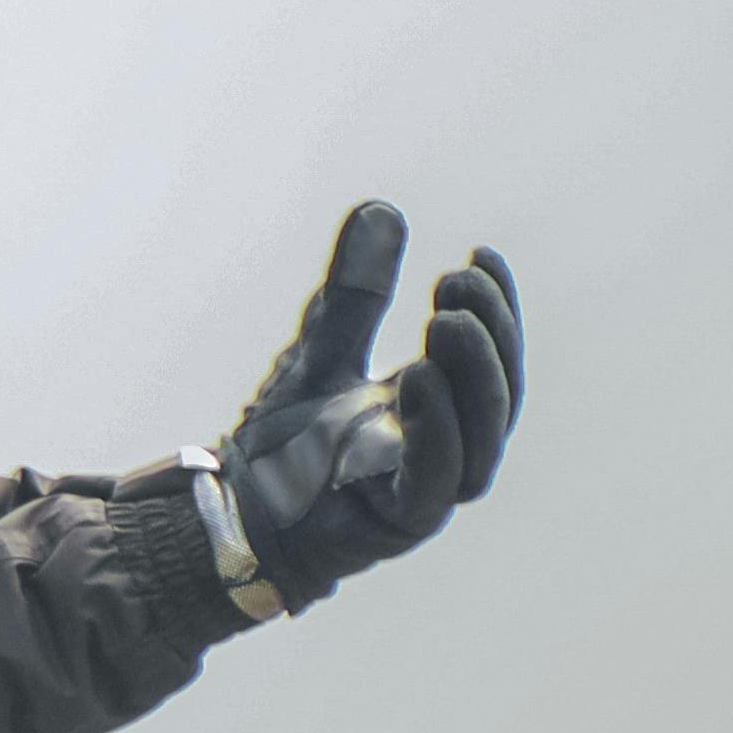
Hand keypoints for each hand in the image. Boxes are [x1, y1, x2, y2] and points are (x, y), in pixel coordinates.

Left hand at [206, 202, 521, 611]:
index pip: (490, 356)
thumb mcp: (320, 349)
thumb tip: (380, 210)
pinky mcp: (401, 522)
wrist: (232, 512)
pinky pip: (439, 480)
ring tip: (446, 319)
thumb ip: (354, 294)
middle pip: (499, 391)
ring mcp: (428, 488)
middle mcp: (443, 446)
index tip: (481, 254)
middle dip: (493, 333)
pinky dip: (438, 430)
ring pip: (483, 436)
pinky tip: (416, 378)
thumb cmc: (281, 443)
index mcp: (434, 407)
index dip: (498, 308)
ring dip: (475, 376)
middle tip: (457, 282)